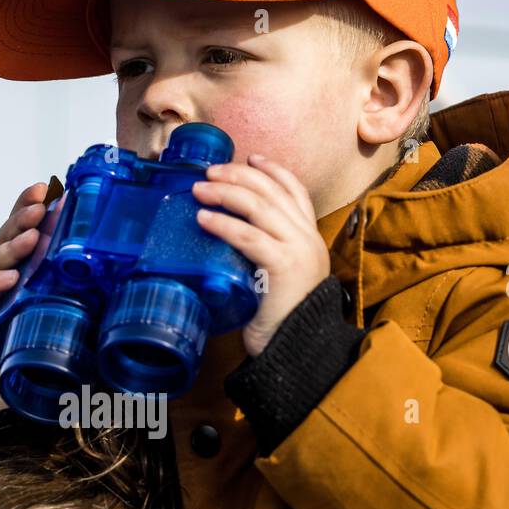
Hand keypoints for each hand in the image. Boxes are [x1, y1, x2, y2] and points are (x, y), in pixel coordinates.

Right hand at [0, 182, 63, 411]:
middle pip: (7, 236)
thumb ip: (81, 283)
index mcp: (21, 261)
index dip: (29, 204)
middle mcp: (0, 270)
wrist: (11, 374)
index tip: (44, 187)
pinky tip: (8, 278)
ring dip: (12, 247)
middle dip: (22, 218)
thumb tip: (124, 268)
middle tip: (39, 207)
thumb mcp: (64, 302)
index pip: (22, 225)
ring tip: (29, 237)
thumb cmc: (38, 332)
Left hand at [192, 154, 329, 355]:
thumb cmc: (280, 319)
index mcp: (309, 237)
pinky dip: (223, 224)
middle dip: (238, 175)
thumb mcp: (275, 277)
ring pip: (260, 206)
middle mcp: (308, 237)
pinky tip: (204, 219)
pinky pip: (249, 236)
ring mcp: (299, 249)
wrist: (296, 350)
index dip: (271, 170)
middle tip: (209, 172)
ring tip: (199, 190)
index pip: (294, 190)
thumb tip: (228, 239)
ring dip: (226, 192)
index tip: (249, 158)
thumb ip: (264, 254)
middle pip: (272, 191)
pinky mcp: (283, 265)